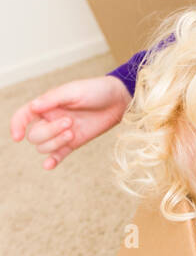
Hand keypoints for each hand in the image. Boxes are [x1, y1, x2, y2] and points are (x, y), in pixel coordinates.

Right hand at [9, 75, 131, 169]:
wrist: (119, 100)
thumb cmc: (96, 90)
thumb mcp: (74, 90)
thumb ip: (53, 99)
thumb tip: (33, 107)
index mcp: (47, 105)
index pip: (24, 116)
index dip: (16, 125)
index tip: (18, 136)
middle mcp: (51, 120)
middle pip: (35, 135)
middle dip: (49, 132)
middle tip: (70, 122)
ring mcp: (61, 133)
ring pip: (44, 147)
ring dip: (55, 142)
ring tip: (73, 130)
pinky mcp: (73, 143)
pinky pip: (57, 155)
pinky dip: (51, 161)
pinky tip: (49, 165)